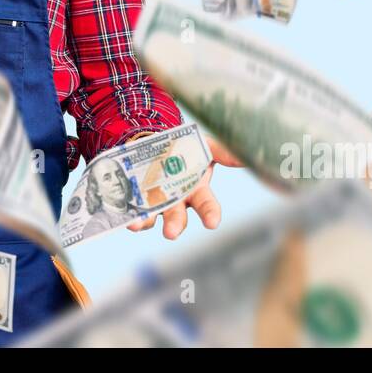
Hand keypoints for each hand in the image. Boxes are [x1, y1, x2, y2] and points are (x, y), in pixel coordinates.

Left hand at [127, 136, 243, 239]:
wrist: (155, 140)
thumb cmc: (185, 148)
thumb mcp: (204, 146)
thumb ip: (223, 152)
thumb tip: (247, 156)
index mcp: (197, 191)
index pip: (207, 206)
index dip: (210, 214)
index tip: (212, 223)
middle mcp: (176, 202)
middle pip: (177, 218)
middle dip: (174, 225)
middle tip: (171, 232)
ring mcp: (154, 202)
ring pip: (152, 217)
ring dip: (145, 222)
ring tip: (138, 224)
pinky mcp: (135, 197)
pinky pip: (131, 208)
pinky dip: (127, 213)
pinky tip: (124, 214)